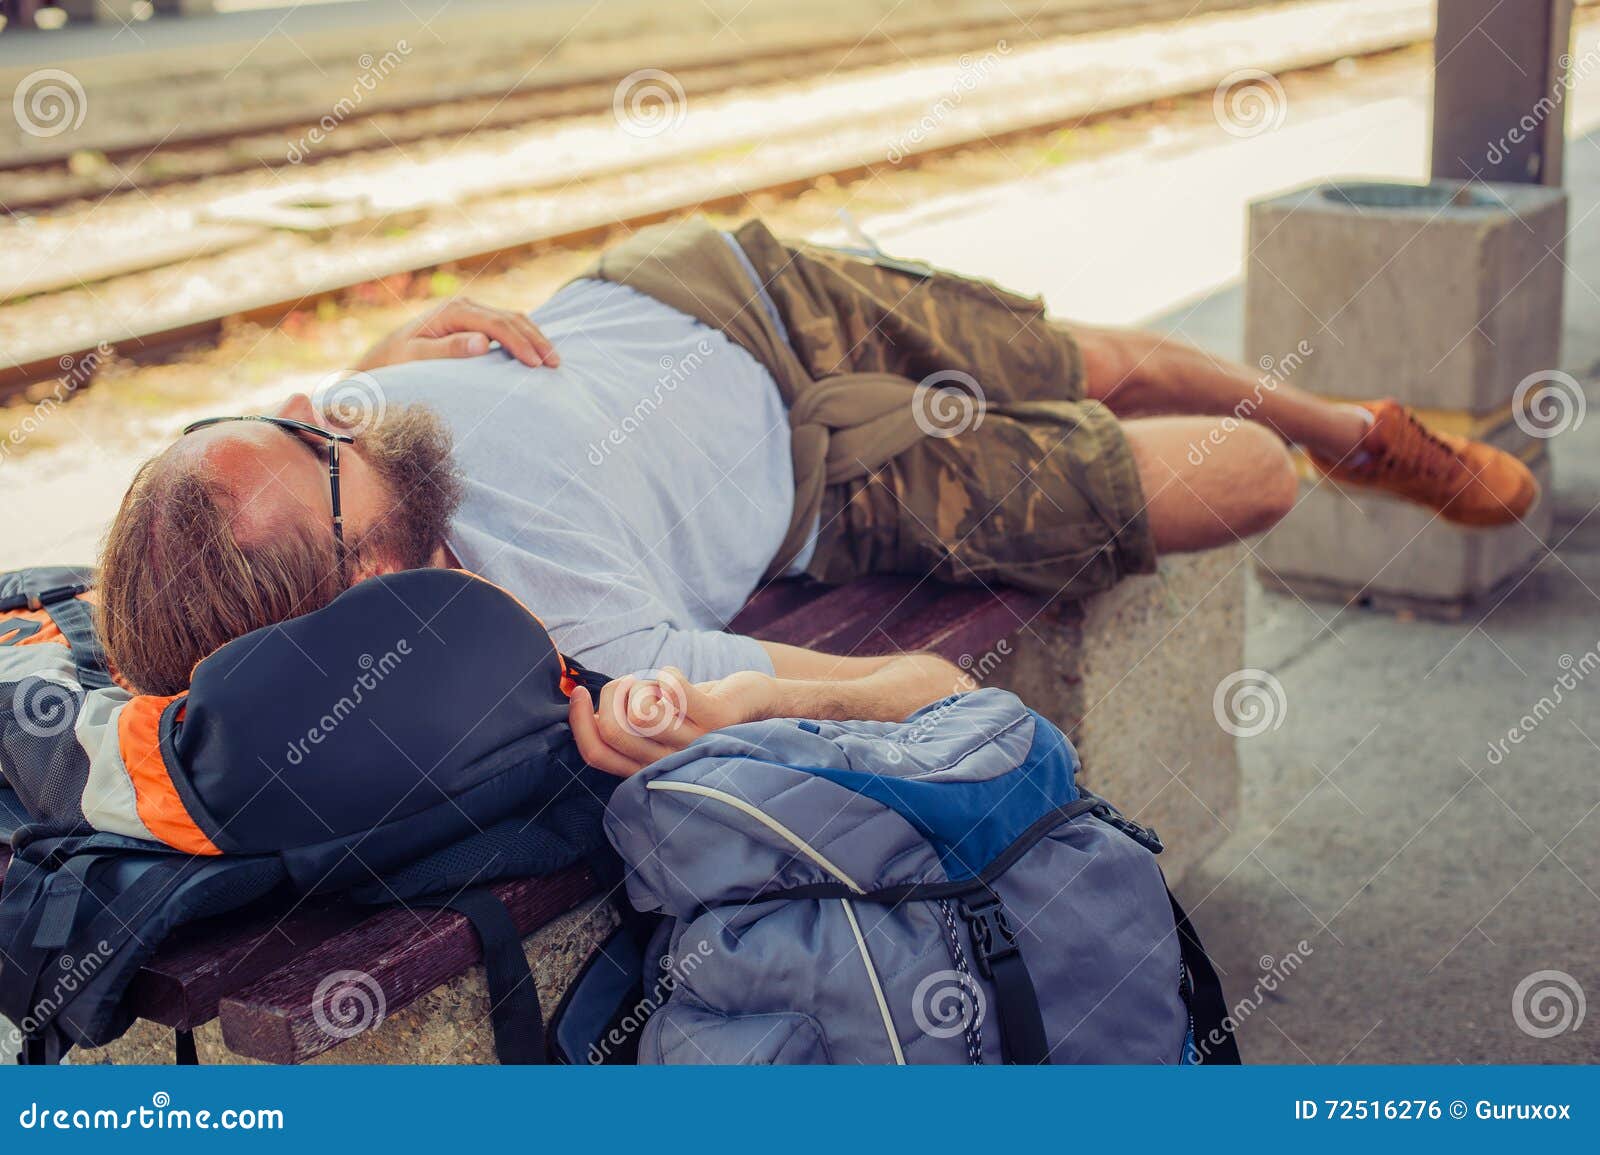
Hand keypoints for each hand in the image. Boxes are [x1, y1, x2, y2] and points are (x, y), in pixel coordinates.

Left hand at [355, 297, 557, 370]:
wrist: (385, 356)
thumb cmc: (398, 361)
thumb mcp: (417, 357)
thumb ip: (449, 348)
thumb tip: (483, 342)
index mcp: (453, 312)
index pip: (496, 325)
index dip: (520, 343)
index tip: (536, 364)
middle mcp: (465, 306)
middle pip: (511, 319)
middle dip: (536, 340)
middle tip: (555, 364)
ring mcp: (471, 312)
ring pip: (513, 320)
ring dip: (535, 338)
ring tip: (553, 360)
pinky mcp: (475, 321)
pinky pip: (506, 326)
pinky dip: (526, 337)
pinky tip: (538, 351)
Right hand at [568, 668, 779, 777]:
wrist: (757, 705)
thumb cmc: (698, 708)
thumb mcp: (656, 717)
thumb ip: (625, 719)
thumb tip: (584, 703)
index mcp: (648, 767)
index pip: (595, 755)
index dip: (578, 722)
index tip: (576, 693)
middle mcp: (669, 763)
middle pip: (612, 731)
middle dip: (611, 694)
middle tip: (630, 682)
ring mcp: (694, 745)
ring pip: (638, 712)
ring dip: (643, 684)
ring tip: (661, 684)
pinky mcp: (715, 721)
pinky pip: (670, 689)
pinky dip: (668, 673)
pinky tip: (677, 677)